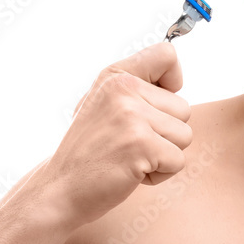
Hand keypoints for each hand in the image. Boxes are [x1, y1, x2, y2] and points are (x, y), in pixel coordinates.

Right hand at [41, 42, 192, 226]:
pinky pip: (178, 161)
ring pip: (184, 135)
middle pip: (184, 108)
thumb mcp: (104, 105)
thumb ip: (135, 90)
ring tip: (129, 158)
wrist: (59, 189)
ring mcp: (132, 116)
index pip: (167, 54)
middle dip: (165, 134)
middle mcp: (123, 88)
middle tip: (129, 145)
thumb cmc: (88, 152)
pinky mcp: (142, 144)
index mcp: (115, 75)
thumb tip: (174, 83)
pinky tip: (130, 172)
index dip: (172, 81)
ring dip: (163, 155)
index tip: (157, 103)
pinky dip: (159, 175)